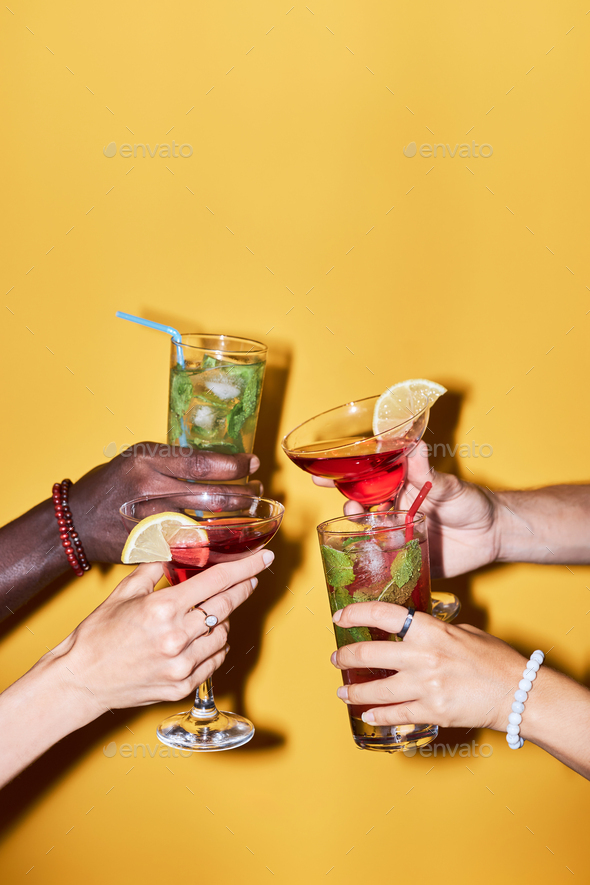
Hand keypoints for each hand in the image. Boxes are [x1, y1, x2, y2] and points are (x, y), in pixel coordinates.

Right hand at [55, 548, 274, 711]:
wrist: (82, 679)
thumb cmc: (99, 635)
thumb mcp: (125, 592)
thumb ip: (155, 569)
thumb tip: (177, 551)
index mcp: (163, 609)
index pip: (216, 581)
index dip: (245, 568)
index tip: (263, 559)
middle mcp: (176, 637)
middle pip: (226, 606)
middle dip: (242, 589)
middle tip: (249, 580)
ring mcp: (182, 664)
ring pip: (224, 634)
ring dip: (223, 620)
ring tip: (209, 614)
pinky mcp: (182, 685)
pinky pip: (215, 659)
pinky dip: (215, 646)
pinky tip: (202, 638)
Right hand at [70, 443, 260, 563]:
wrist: (76, 523)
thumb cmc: (110, 485)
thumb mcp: (138, 458)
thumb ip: (173, 460)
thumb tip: (217, 461)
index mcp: (147, 463)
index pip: (201, 463)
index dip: (233, 465)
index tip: (252, 462)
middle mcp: (149, 493)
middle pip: (210, 496)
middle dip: (241, 494)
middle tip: (258, 489)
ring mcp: (151, 524)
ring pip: (206, 524)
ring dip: (234, 519)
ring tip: (250, 510)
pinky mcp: (150, 548)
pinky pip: (190, 546)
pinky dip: (213, 542)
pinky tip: (230, 537)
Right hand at [314, 441, 499, 577]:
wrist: (491, 536)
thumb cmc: (470, 503)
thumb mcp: (448, 485)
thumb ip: (427, 471)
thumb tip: (416, 444)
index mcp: (398, 489)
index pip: (365, 482)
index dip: (341, 478)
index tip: (320, 476)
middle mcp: (393, 512)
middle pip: (360, 510)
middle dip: (349, 509)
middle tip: (351, 510)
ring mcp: (398, 536)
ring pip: (369, 536)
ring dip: (361, 535)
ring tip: (364, 533)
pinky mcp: (406, 560)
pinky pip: (384, 563)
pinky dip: (373, 563)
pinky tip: (367, 563)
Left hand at [330, 601, 525, 731]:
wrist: (519, 693)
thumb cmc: (495, 660)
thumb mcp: (463, 631)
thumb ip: (433, 630)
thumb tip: (412, 628)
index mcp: (431, 630)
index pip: (383, 615)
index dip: (356, 613)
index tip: (340, 618)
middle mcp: (423, 656)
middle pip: (369, 654)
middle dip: (346, 656)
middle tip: (337, 658)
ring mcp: (426, 686)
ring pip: (376, 690)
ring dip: (354, 691)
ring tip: (343, 691)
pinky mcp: (432, 712)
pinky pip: (395, 714)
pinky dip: (377, 715)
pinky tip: (368, 714)